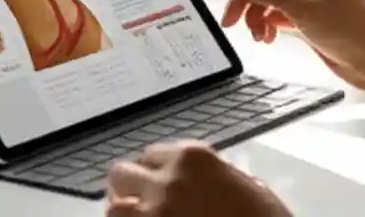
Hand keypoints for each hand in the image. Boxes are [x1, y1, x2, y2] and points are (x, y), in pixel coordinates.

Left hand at [105, 141, 290, 216]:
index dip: (156, 170)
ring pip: (114, 205)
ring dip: (124, 209)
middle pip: (123, 173)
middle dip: (131, 186)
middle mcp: (166, 180)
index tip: (162, 181)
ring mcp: (151, 213)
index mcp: (194, 158)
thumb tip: (208, 182)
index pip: (154, 154)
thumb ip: (219, 177)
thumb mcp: (250, 187)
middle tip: (144, 200)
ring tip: (138, 216)